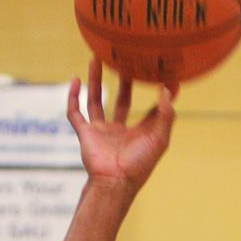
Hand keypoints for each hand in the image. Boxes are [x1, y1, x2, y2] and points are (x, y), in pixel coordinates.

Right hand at [66, 59, 176, 193]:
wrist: (115, 181)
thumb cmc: (139, 164)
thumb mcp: (159, 138)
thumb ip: (165, 115)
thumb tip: (166, 89)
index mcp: (139, 133)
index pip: (150, 110)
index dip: (157, 94)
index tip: (162, 75)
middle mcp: (119, 131)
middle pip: (121, 101)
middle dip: (124, 82)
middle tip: (126, 61)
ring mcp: (100, 131)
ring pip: (95, 101)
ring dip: (95, 81)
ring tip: (96, 59)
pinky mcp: (85, 133)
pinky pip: (75, 113)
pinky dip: (73, 97)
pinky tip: (76, 80)